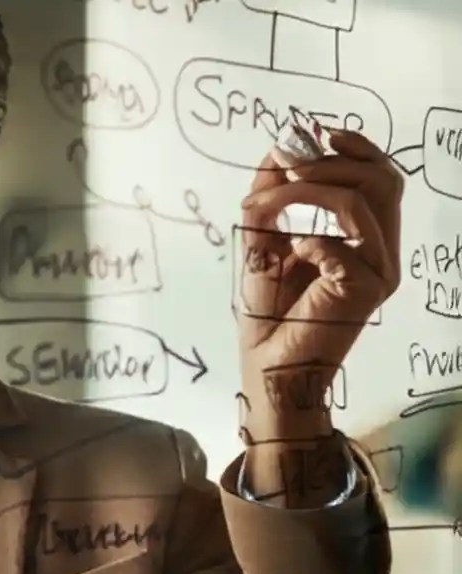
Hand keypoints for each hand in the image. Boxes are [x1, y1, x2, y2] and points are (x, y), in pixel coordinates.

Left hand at [237, 129, 402, 439]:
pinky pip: (341, 243)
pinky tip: (289, 254)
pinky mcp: (366, 290)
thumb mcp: (263, 240)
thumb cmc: (268, 313)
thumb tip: (278, 148)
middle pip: (381, 179)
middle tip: (280, 168)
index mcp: (368, 237)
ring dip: (304, 192)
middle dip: (326, 163)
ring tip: (263, 204)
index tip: (312, 133)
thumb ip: (273, 197)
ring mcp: (380, 271)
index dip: (353, 146)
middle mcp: (383, 251)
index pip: (381, 175)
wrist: (268, 367)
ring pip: (361, 201)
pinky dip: (307, 238)